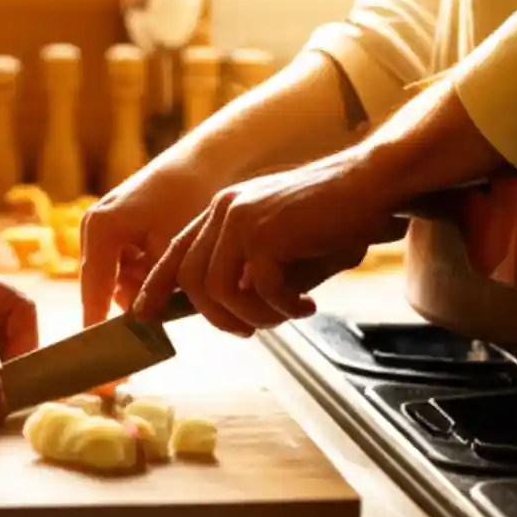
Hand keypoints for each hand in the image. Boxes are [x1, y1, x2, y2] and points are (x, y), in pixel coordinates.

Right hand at [80, 153, 233, 325]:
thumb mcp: (173, 249)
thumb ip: (153, 289)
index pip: (93, 294)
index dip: (98, 330)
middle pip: (105, 290)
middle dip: (136, 302)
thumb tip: (141, 325)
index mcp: (101, 231)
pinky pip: (125, 265)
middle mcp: (93, 228)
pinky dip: (147, 272)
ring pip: (118, 280)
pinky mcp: (115, 228)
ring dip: (144, 288)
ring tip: (178, 283)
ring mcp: (102, 227)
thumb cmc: (189, 199)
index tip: (102, 360)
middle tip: (164, 316)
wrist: (204, 161)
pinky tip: (171, 265)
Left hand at [134, 150, 407, 334]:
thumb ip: (248, 271)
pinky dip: (283, 308)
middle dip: (215, 317)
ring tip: (281, 318)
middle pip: (191, 279)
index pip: (176, 252)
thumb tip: (227, 310)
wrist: (371, 185)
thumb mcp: (279, 243)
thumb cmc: (332, 218)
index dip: (156, 287)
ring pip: (219, 290)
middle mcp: (224, 210)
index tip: (144, 315)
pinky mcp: (267, 233)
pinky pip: (260, 290)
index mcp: (223, 210)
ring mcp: (242, 219)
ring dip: (251, 315)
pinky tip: (306, 306)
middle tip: (247, 331)